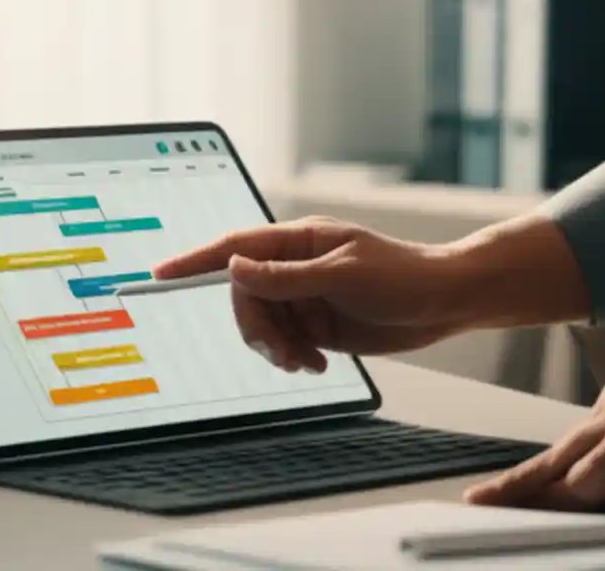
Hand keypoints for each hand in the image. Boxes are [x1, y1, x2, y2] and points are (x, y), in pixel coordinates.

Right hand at [152, 217, 462, 372]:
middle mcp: (295, 266)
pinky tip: (318, 365)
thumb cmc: (402, 275)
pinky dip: (293, 357)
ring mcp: (304, 295)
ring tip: (306, 363)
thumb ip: (285, 275)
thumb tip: (234, 266)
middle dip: (256, 328)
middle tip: (284, 353)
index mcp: (299, 239)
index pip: (235, 247)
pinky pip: (284, 342)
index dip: (195, 260)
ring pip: (261, 324)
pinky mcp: (316, 323)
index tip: (161, 273)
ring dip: (275, 348)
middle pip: (244, 296)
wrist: (444, 302)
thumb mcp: (343, 275)